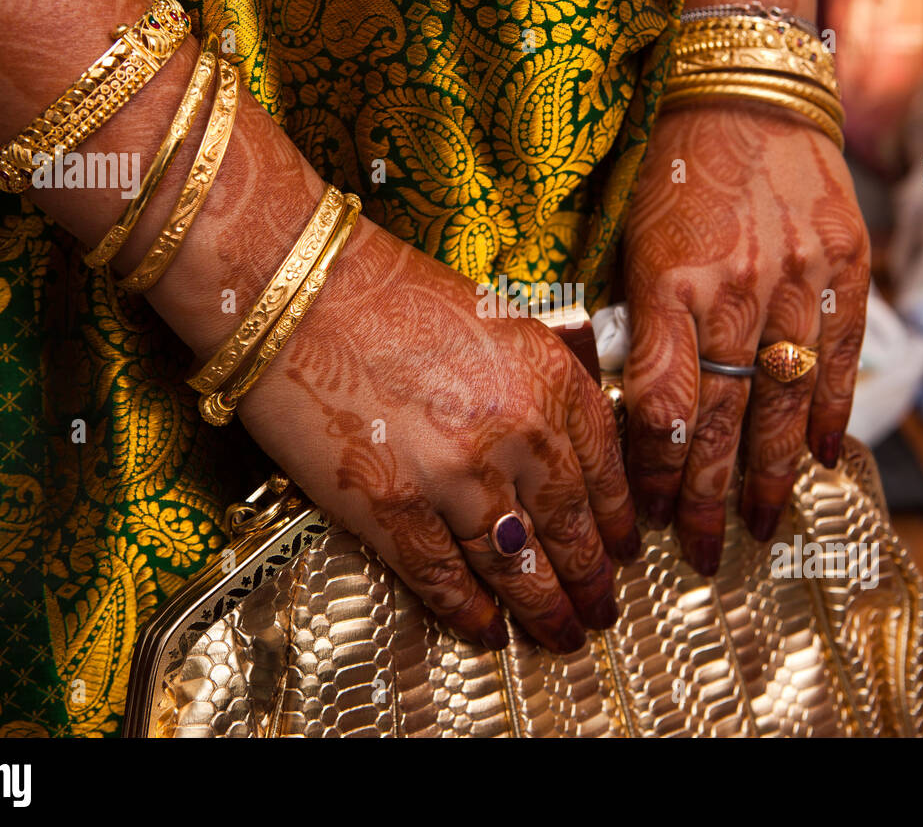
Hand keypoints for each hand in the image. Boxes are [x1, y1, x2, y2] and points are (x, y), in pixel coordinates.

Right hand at [233, 220, 637, 652]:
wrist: (297, 288)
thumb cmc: (388, 295)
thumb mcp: (496, 323)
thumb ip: (535, 385)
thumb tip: (557, 444)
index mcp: (550, 378)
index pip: (605, 470)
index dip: (617, 522)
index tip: (625, 551)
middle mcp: (519, 431)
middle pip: (570, 528)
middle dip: (590, 580)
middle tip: (599, 611)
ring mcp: (458, 475)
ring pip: (518, 566)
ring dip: (543, 609)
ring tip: (559, 634)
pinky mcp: (392, 507)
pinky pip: (443, 577)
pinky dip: (469, 612)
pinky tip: (487, 631)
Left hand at [622, 103, 869, 573]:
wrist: (749, 86)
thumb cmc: (673, 165)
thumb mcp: (631, 238)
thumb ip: (637, 320)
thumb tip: (634, 402)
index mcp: (671, 281)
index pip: (666, 401)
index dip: (659, 466)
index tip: (650, 510)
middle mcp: (738, 287)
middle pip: (723, 415)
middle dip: (708, 493)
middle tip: (701, 550)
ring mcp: (800, 276)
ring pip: (785, 398)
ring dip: (770, 470)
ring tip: (760, 523)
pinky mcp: (846, 263)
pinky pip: (840, 354)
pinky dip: (831, 411)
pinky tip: (823, 458)